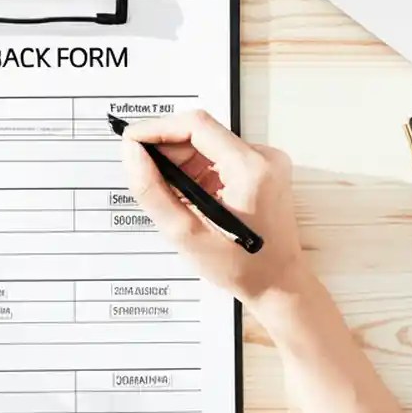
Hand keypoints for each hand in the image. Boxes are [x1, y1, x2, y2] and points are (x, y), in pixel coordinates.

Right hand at [121, 111, 306, 308]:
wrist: (280, 286)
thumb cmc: (243, 268)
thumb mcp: (186, 234)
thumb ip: (152, 191)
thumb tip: (132, 155)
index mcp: (250, 169)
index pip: (196, 126)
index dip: (158, 129)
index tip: (132, 141)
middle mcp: (263, 158)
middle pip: (201, 133)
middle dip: (166, 150)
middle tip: (142, 173)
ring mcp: (265, 162)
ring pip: (207, 144)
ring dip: (180, 163)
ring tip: (167, 194)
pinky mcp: (260, 170)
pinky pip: (218, 157)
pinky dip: (195, 171)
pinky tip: (186, 196)